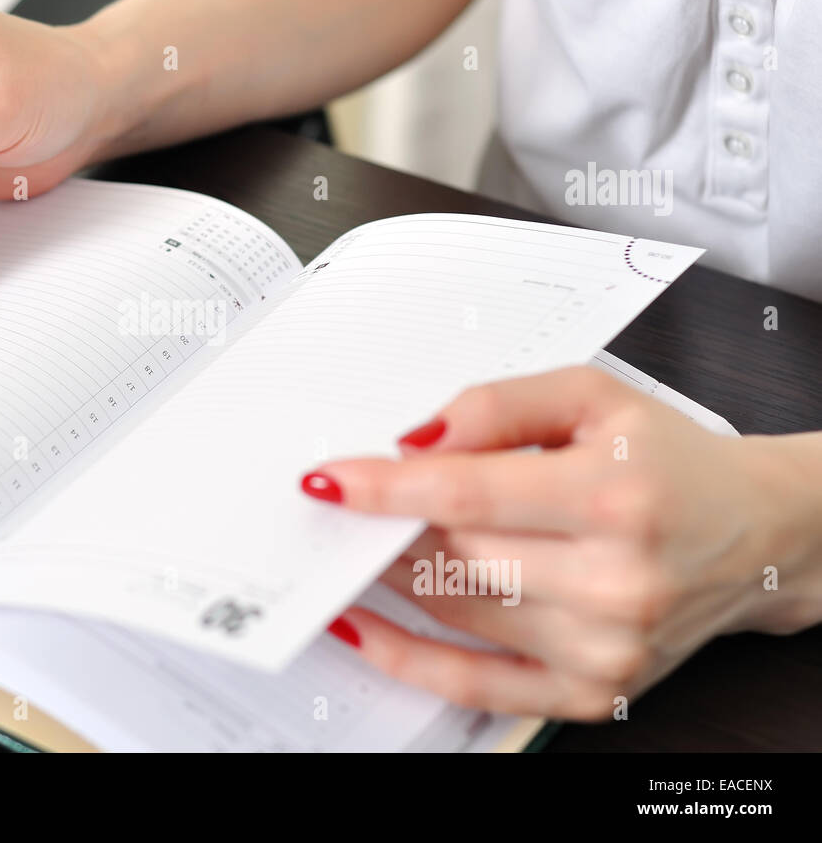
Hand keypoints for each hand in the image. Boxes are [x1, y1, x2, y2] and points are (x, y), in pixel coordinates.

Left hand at [301, 366, 821, 719]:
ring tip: (364, 540)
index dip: (385, 489)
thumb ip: (497, 405)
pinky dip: (405, 657)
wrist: (760, 535)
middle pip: (452, 552)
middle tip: (350, 502)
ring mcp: (604, 648)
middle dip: (389, 523)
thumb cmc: (670, 460)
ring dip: (390, 573)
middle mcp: (613, 583)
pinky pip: (472, 685)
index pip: (467, 495)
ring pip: (450, 608)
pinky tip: (360, 624)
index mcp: (613, 497)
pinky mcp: (594, 692)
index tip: (328, 481)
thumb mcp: (593, 397)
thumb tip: (414, 440)